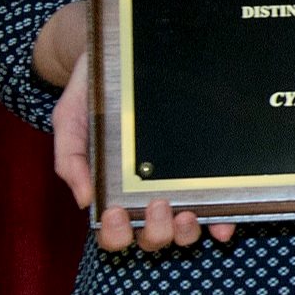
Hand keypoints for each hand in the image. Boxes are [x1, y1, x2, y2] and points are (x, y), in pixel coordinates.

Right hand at [54, 56, 232, 250]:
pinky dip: (222, 221)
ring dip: (186, 232)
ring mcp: (177, 186)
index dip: (115, 234)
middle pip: (152, 237)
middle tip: (157, 204)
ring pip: (184, 230)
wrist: (120, 57)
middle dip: (155, 233)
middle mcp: (145, 194)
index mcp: (112, 189)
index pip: (113, 231)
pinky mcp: (205, 172)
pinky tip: (224, 224)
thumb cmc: (92, 94)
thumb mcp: (70, 121)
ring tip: (185, 211)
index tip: (117, 211)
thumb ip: (70, 158)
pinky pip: (218, 206)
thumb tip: (86, 200)